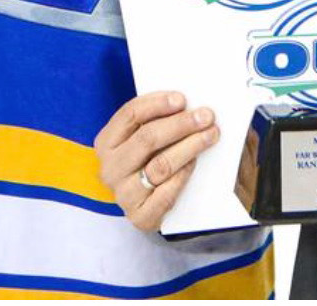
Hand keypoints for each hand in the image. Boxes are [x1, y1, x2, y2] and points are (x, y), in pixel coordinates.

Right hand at [95, 91, 218, 231]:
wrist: (148, 206)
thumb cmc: (149, 161)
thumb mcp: (142, 140)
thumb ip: (156, 121)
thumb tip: (187, 104)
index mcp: (106, 142)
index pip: (130, 115)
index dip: (157, 103)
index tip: (182, 99)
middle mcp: (110, 168)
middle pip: (147, 138)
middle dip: (181, 124)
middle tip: (206, 116)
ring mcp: (123, 194)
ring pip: (160, 165)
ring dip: (190, 146)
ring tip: (210, 135)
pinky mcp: (140, 217)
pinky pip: (166, 193)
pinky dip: (184, 175)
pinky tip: (196, 162)